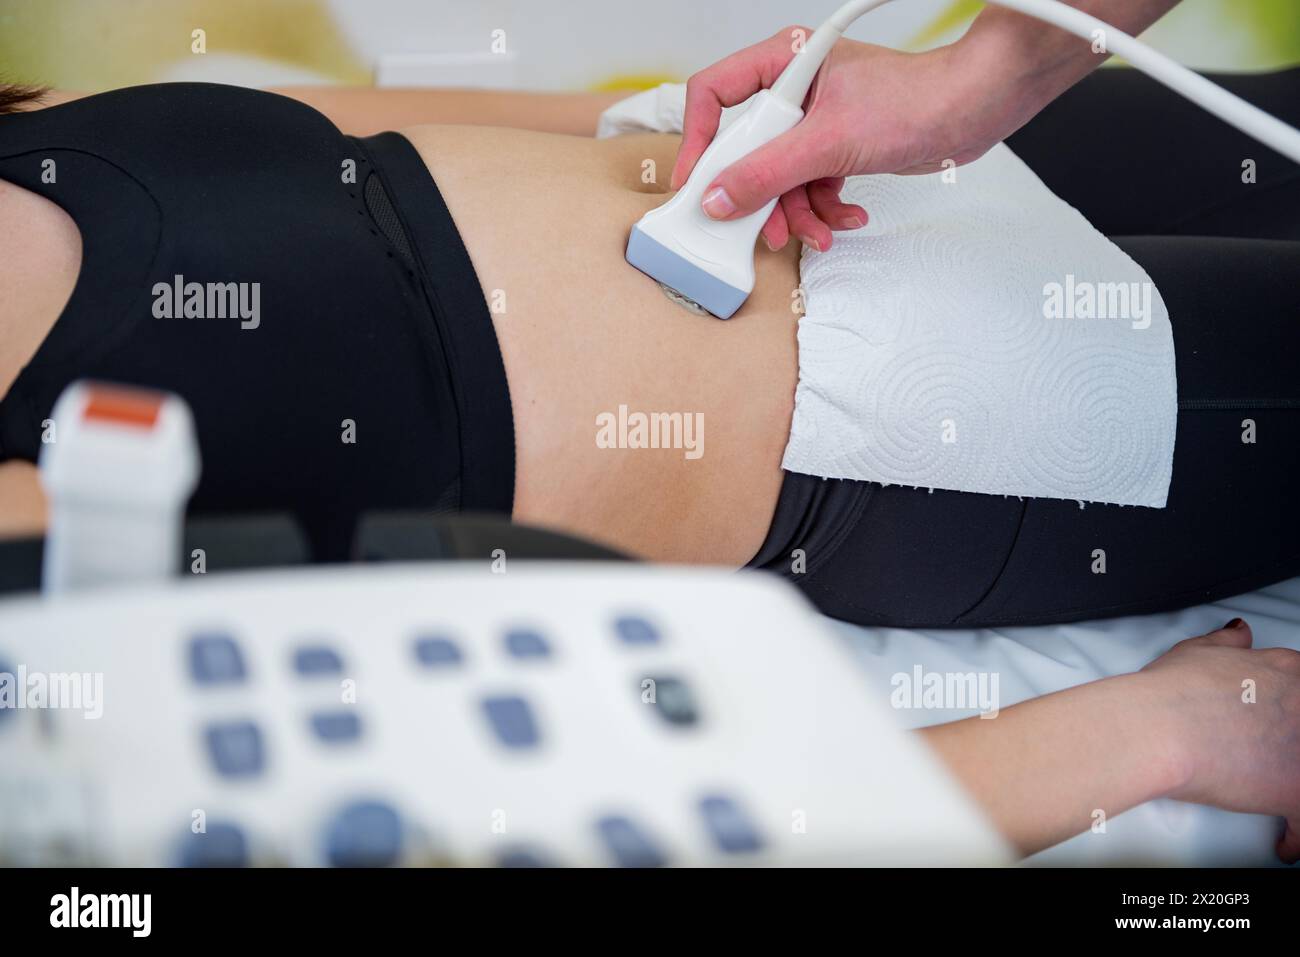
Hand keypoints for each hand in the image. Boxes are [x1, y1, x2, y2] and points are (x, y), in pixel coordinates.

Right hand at [671, 28, 1021, 252]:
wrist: (973, 111)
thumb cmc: (916, 98)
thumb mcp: (829, 142)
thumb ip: (768, 173)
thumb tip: (721, 198)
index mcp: (783, 63)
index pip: (714, 95)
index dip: (699, 140)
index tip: (694, 183)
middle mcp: (794, 91)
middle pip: (746, 149)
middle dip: (759, 194)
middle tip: (757, 225)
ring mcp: (814, 123)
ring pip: (778, 177)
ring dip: (796, 212)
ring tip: (816, 230)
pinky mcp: (836, 149)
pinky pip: (808, 187)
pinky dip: (823, 209)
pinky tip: (843, 216)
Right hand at [1141, 619, 1299, 862]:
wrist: (1161, 726)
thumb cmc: (1172, 691)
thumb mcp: (1198, 651)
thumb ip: (1226, 643)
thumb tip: (1238, 633)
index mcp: (1284, 672)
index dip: (1290, 705)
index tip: (1277, 719)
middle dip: (1293, 743)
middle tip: (1270, 754)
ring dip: (1292, 779)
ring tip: (1273, 793)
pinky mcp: (1294, 792)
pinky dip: (1295, 836)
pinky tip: (1285, 842)